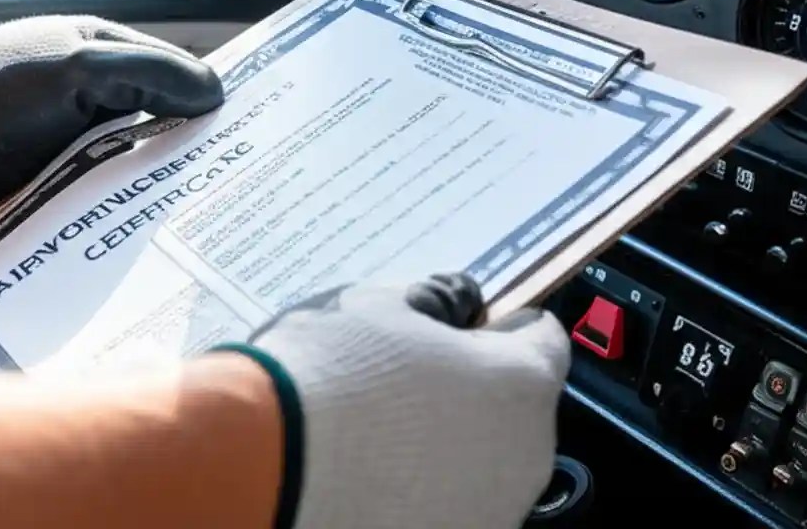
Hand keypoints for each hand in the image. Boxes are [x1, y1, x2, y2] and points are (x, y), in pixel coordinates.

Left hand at [0, 15, 224, 212]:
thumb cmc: (0, 87)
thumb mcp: (84, 67)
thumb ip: (153, 74)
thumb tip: (217, 94)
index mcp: (108, 54)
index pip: (179, 76)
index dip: (214, 103)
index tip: (252, 136)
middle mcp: (97, 95)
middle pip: (163, 123)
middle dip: (195, 150)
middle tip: (239, 187)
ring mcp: (76, 136)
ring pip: (135, 161)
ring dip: (162, 184)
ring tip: (208, 217)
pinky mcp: (54, 176)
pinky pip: (103, 191)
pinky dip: (126, 205)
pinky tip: (152, 229)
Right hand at [221, 273, 569, 528]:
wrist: (265, 467)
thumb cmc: (325, 376)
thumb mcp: (379, 304)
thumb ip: (434, 299)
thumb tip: (453, 302)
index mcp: (520, 385)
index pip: (542, 339)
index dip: (502, 323)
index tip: (469, 320)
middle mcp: (522, 460)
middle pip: (512, 408)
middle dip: (471, 387)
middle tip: (406, 371)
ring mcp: (487, 513)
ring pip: (479, 462)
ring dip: (444, 441)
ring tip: (374, 424)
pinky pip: (446, 503)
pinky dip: (417, 485)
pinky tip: (365, 468)